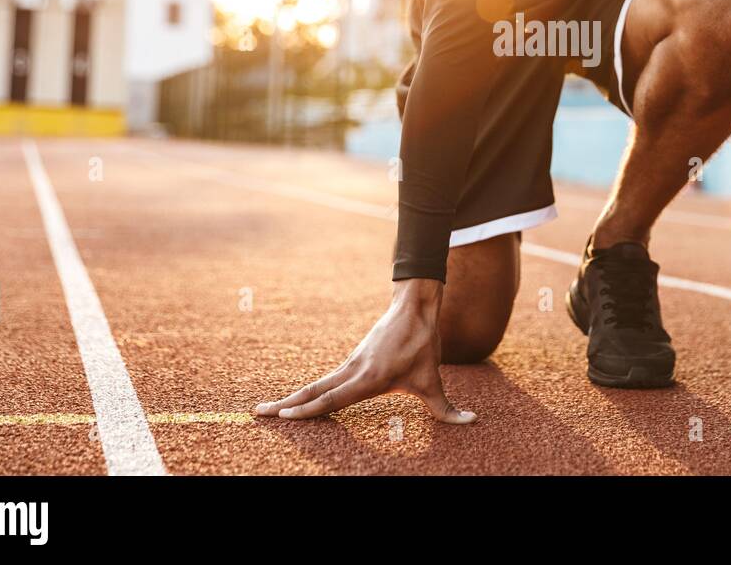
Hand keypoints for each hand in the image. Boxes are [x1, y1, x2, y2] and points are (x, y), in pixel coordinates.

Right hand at [254, 278, 475, 423]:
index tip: (285, 417)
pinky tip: (298, 400)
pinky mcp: (352, 360)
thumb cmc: (422, 344)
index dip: (309, 409)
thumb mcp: (434, 380)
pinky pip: (326, 379)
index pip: (333, 398)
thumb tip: (472, 422)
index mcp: (369, 378)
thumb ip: (448, 408)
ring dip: (292, 397)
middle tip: (258, 414)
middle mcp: (353, 371)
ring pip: (316, 383)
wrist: (414, 308)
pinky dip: (309, 390)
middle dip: (285, 405)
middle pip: (314, 390)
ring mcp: (350, 364)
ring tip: (268, 409)